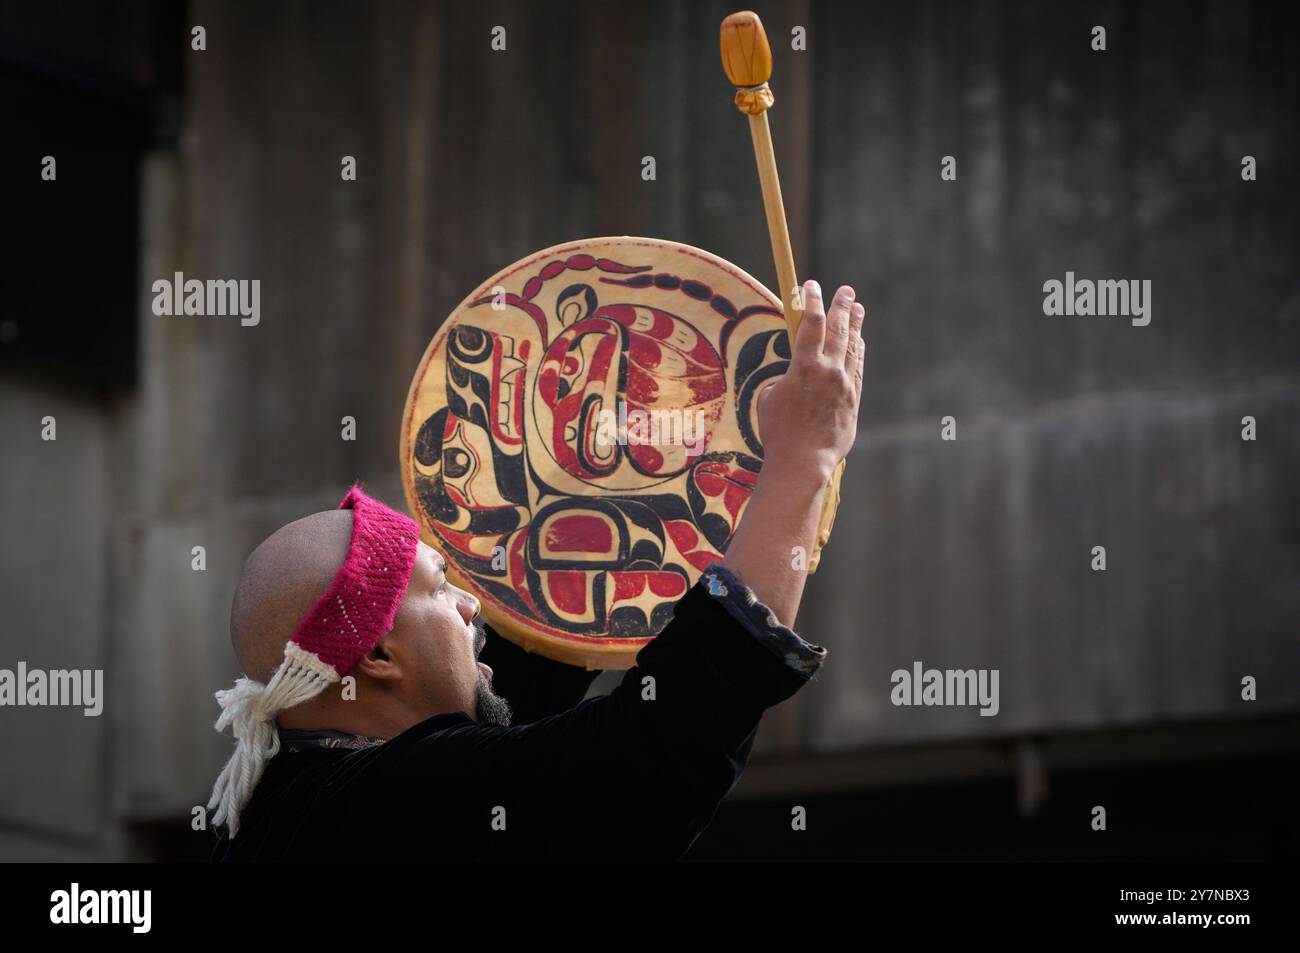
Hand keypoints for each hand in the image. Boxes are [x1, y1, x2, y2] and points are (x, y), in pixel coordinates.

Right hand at [756, 280, 865, 483]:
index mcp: (803, 367)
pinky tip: (859, 342)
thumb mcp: (770, 399)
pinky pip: (857, 367)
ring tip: (857, 307)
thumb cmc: (778, 433)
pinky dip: (857, 351)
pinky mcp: (853, 399)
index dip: (811, 300)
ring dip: (854, 325)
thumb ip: (785, 380)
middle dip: (840, 306)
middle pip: (837, 329)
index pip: (810, 322)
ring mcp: (844, 384)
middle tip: (845, 290)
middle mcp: (828, 370)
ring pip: (852, 346)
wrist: (804, 461)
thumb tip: (795, 377)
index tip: (811, 285)